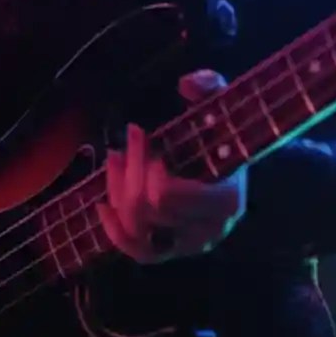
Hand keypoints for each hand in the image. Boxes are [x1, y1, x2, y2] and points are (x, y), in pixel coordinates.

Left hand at [96, 69, 246, 263]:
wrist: (233, 168)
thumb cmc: (224, 135)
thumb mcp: (222, 104)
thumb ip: (210, 86)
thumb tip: (188, 84)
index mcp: (224, 201)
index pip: (164, 196)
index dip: (146, 167)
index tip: (149, 139)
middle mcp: (208, 232)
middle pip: (144, 209)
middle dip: (130, 168)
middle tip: (132, 136)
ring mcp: (187, 246)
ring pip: (135, 227)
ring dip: (117, 189)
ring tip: (116, 156)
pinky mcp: (170, 251)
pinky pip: (136, 251)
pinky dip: (114, 230)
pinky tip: (102, 203)